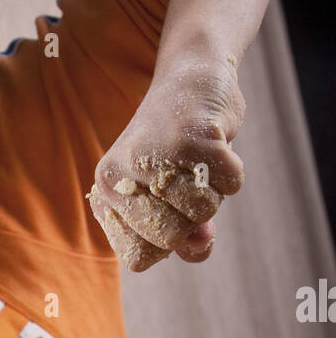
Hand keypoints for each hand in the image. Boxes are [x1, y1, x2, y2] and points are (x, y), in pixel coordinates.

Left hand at [85, 51, 245, 270]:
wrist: (190, 79)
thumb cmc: (174, 150)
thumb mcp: (166, 199)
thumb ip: (181, 238)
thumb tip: (199, 245)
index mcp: (106, 193)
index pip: (137, 258)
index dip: (163, 246)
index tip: (165, 215)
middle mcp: (121, 173)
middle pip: (171, 239)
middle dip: (191, 221)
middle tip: (184, 182)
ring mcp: (157, 153)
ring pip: (203, 213)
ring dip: (214, 193)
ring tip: (197, 162)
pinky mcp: (195, 136)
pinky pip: (230, 184)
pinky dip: (232, 171)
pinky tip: (216, 145)